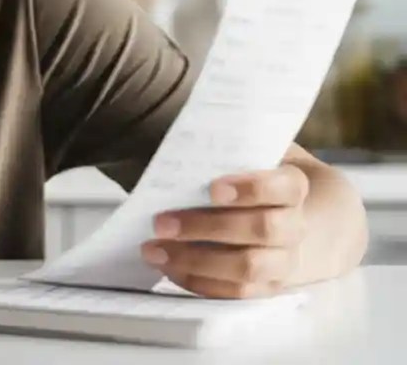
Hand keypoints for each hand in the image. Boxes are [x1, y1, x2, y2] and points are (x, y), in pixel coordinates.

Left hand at [141, 164, 308, 298]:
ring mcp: (283, 262)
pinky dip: (198, 281)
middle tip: (161, 223)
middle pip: (263, 230)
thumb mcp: (242, 158)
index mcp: (292, 188)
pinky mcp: (265, 288)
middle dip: (208, 227)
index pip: (283, 188)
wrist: (279, 217)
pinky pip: (234, 292)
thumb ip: (222, 156)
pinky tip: (167, 267)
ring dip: (196, 260)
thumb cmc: (246, 180)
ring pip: (248, 267)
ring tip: (153, 250)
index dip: (251, 188)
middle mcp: (294, 227)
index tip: (213, 188)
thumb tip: (179, 155)